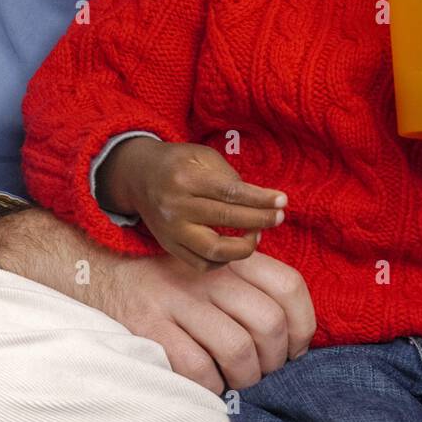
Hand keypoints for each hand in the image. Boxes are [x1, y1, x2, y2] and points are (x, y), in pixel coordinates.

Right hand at [0, 206, 315, 391]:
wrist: (93, 268)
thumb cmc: (163, 279)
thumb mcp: (206, 267)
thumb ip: (246, 286)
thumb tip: (291, 334)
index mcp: (225, 259)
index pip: (288, 285)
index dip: (302, 324)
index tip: (294, 347)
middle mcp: (205, 276)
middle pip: (269, 324)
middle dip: (275, 360)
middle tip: (262, 369)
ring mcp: (176, 302)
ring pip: (240, 352)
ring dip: (246, 378)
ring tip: (236, 379)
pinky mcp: (150, 329)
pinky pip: (200, 372)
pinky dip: (211, 387)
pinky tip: (205, 382)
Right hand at [99, 137, 287, 271]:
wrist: (138, 176)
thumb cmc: (178, 163)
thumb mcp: (202, 156)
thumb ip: (229, 177)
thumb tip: (259, 201)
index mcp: (185, 178)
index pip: (230, 192)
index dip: (260, 198)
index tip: (283, 201)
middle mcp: (176, 206)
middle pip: (225, 220)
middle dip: (258, 220)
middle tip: (278, 217)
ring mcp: (171, 230)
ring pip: (213, 250)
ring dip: (243, 248)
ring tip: (256, 235)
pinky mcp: (168, 247)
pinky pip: (201, 264)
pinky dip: (223, 260)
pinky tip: (235, 247)